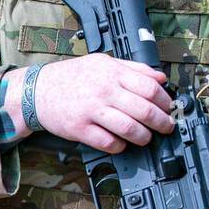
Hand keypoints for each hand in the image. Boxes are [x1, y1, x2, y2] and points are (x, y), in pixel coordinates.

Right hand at [31, 53, 176, 152]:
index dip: (165, 101)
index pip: (150, 87)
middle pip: (144, 110)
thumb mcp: (104, 62)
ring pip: (129, 128)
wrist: (38, 90)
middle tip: (167, 127)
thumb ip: (134, 68)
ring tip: (147, 137)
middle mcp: (104, 91)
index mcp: (113, 73)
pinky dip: (120, 146)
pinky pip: (107, 142)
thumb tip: (161, 77)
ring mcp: (91, 111)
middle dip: (161, 122)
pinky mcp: (79, 129)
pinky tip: (122, 143)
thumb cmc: (74, 76)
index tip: (170, 108)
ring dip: (144, 137)